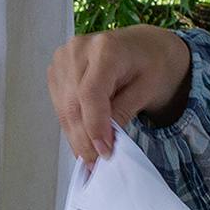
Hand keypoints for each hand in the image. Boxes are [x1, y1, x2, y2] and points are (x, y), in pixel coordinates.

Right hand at [48, 25, 194, 164]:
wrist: (143, 45)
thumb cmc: (151, 64)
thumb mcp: (148, 88)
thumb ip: (123, 111)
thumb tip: (103, 142)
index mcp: (106, 48)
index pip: (90, 93)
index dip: (94, 126)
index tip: (103, 152)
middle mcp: (79, 49)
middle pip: (73, 103)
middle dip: (84, 138)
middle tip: (96, 164)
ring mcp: (64, 57)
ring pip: (63, 107)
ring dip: (75, 135)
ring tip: (90, 157)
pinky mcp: (57, 68)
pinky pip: (59, 104)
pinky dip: (71, 124)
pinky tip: (83, 138)